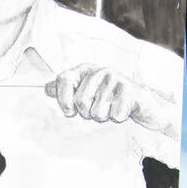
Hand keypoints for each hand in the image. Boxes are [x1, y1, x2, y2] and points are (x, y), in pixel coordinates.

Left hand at [46, 64, 174, 134]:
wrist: (140, 101)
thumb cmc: (108, 98)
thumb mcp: (85, 92)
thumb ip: (66, 90)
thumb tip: (46, 88)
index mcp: (84, 70)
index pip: (63, 79)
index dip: (63, 99)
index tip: (70, 111)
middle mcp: (99, 70)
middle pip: (81, 102)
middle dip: (88, 113)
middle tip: (98, 107)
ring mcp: (115, 79)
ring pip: (98, 112)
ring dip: (104, 116)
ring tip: (111, 108)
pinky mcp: (130, 91)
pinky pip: (115, 115)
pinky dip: (118, 117)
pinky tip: (123, 110)